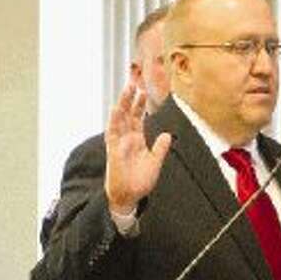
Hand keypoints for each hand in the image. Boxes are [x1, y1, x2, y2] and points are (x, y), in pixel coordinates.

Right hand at [104, 81, 171, 212]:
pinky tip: (117, 109)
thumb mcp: (155, 162)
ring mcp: (120, 144)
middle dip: (131, 99)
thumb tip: (167, 135)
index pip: (138, 119)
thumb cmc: (140, 181)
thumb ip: (161, 148)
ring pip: (120, 119)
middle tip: (134, 83)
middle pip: (128, 115)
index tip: (143, 91)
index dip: (140, 105)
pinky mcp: (114, 151)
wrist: (130, 196)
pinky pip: (113, 133)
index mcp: (137, 141)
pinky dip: (115, 121)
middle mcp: (127, 139)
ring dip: (123, 105)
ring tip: (127, 90)